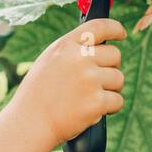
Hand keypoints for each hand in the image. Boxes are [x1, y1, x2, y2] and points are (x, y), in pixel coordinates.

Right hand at [15, 17, 126, 145]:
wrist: (29, 124)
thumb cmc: (36, 96)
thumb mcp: (48, 63)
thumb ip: (71, 52)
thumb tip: (99, 48)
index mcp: (65, 46)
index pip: (99, 27)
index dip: (115, 29)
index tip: (121, 34)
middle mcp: (79, 59)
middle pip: (115, 55)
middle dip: (111, 68)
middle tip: (98, 81)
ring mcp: (89, 80)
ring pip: (119, 78)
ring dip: (111, 89)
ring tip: (91, 98)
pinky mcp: (97, 102)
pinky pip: (118, 100)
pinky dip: (110, 108)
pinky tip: (93, 112)